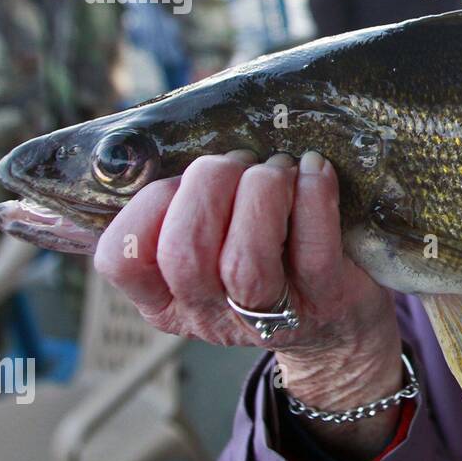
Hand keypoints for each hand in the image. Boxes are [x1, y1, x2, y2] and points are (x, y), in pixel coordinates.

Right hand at [95, 150, 404, 458]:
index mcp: (165, 299)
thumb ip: (184, 207)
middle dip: (208, 186)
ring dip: (260, 193)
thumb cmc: (264, 258)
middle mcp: (210, 315)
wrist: (340, 319)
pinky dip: (313, 197)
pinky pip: (313, 250)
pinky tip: (314, 170)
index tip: (180, 180)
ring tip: (275, 170)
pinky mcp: (325, 302)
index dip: (147, 205)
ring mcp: (269, 315)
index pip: (121, 259)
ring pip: (245, 262)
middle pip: (184, 254)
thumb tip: (171, 140)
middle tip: (235, 162)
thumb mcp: (209, 242)